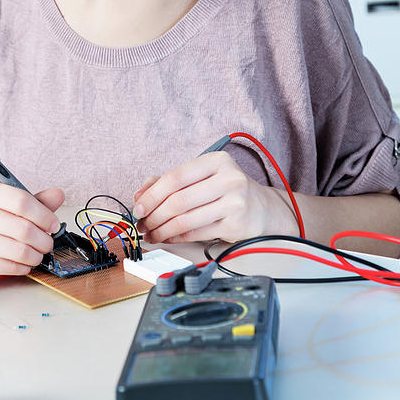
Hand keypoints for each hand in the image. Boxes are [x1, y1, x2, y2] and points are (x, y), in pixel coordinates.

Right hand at [0, 183, 63, 280]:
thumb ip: (29, 201)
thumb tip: (58, 194)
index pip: (21, 200)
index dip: (44, 215)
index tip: (53, 224)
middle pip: (22, 228)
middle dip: (43, 240)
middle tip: (48, 244)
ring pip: (16, 250)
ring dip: (35, 256)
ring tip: (37, 255)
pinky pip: (5, 266)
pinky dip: (21, 267)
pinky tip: (23, 264)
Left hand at [133, 152, 296, 244]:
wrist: (261, 208)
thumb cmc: (225, 190)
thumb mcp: (201, 178)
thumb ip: (168, 181)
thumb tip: (140, 195)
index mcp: (217, 161)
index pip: (175, 177)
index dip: (152, 195)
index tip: (138, 208)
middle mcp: (229, 179)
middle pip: (179, 200)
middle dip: (154, 216)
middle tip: (142, 225)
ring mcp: (235, 203)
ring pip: (186, 220)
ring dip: (163, 230)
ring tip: (152, 234)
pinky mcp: (236, 225)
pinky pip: (197, 234)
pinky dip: (177, 238)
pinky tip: (168, 237)